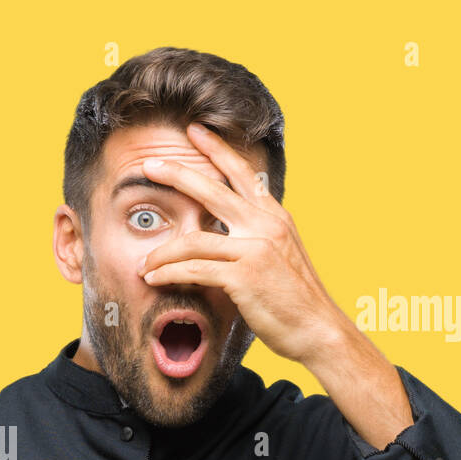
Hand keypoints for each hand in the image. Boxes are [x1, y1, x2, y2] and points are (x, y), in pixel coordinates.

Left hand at [135, 122, 348, 364]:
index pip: (242, 173)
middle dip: (177, 174)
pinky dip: (168, 275)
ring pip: (192, 240)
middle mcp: (265, 225)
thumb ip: (255, 239)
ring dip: (161, 254)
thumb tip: (226, 235)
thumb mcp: (280, 256)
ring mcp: (254, 248)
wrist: (317, 328)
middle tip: (150, 165)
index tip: (194, 131)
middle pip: (211, 191)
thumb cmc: (295, 299)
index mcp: (274, 217)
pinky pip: (193, 269)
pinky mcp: (243, 276)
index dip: (217, 149)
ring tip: (143, 265)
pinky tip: (153, 280)